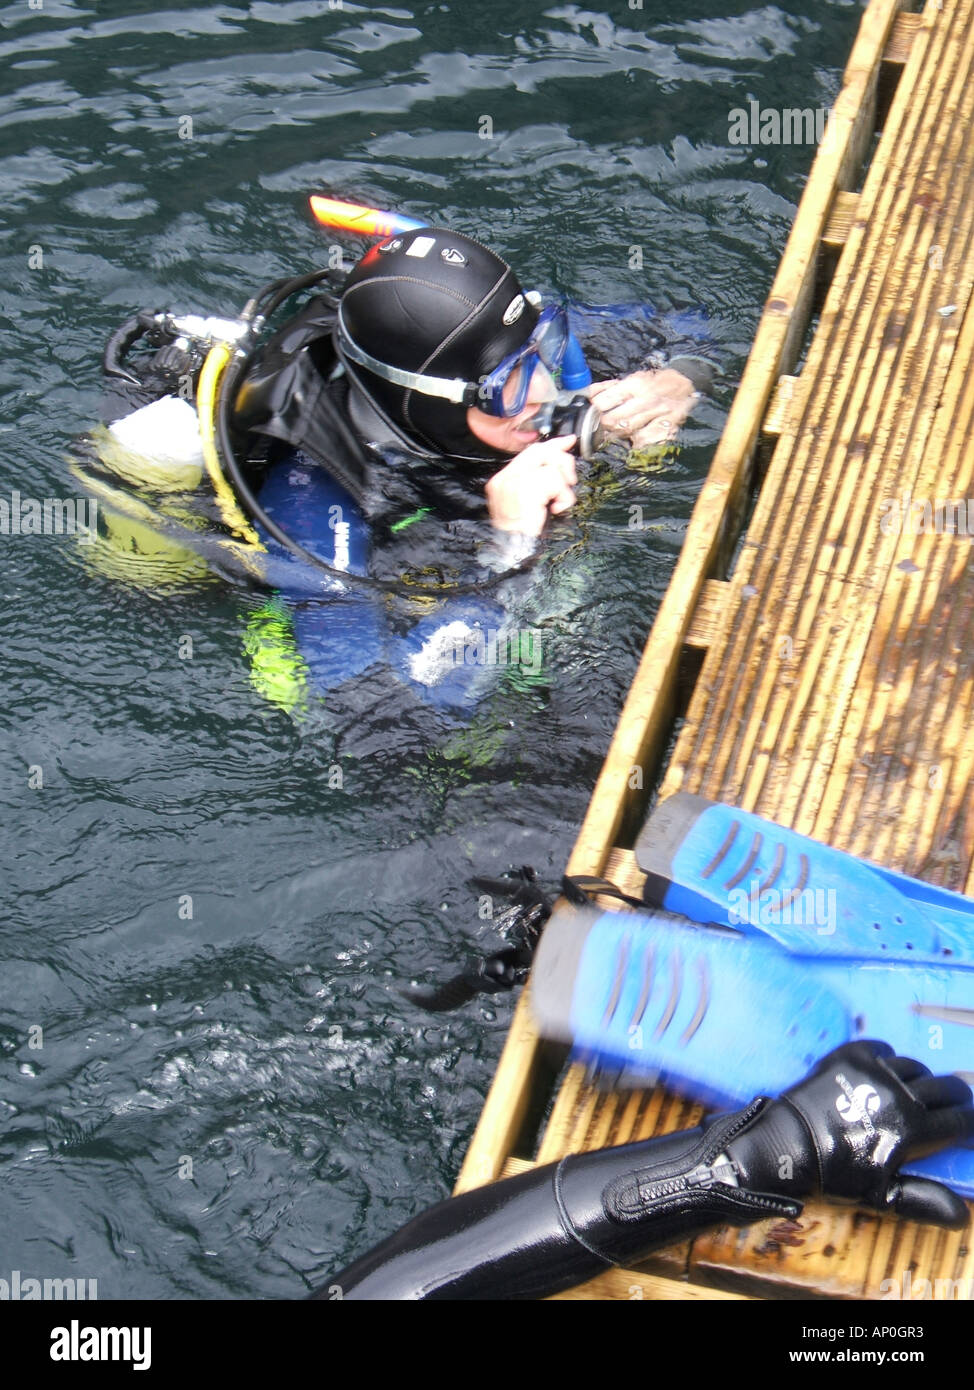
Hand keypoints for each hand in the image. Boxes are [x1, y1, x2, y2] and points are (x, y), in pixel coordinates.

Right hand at [485, 435, 577, 536]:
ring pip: (550, 466)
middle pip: (540, 452)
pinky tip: (557, 509)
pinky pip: (554, 480)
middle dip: (562, 462)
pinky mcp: (525, 490)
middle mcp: (505, 479)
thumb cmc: (524, 535)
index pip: (529, 453)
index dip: (552, 444)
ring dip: (564, 487)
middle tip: (570, 482)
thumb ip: (539, 482)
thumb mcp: (530, 504)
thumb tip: (559, 461)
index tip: (568, 441)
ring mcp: (513, 483)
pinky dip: (564, 496)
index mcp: (502, 481)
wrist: (514, 552)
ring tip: (558, 503)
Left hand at [587, 367, 697, 445]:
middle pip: (616, 420)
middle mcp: (646, 399)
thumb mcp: (632, 378)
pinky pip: (649, 440)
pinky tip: (633, 444)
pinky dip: (638, 445)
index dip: (594, 411)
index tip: (589, 416)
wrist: (686, 382)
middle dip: (604, 428)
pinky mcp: (669, 425)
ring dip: (618, 437)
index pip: (606, 400)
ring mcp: (658, 413)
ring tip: (612, 438)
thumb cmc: (654, 383)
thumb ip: (609, 387)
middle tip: (598, 432)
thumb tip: (586, 394)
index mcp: (634, 385)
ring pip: (631, 431)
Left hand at [727, 1040, 973, 1226]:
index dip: (968, 1121)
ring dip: (921, 1077)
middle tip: (955, 1099)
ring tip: (917, 1087)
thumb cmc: (834, 1176)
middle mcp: (898, 1093)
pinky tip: (884, 1070)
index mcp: (912, 1128)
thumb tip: (963, 1215)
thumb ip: (924, 1200)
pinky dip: (888, 1058)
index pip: (956, 1119)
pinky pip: (881, 1049)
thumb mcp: (881, 1196)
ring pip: (912, 1065)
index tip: (970, 1121)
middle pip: (943, 1086)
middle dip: (955, 1094)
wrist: (787, 1146)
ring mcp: (873, 1071)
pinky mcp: (848, 1055)